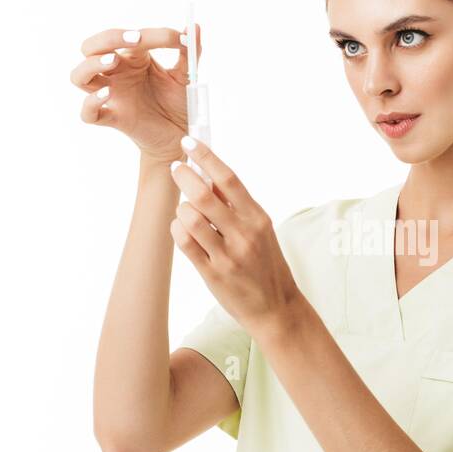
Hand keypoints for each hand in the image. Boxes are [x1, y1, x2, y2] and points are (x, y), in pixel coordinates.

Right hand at [70, 24, 202, 162]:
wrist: (180, 134)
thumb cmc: (177, 103)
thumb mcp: (186, 76)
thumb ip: (188, 53)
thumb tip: (195, 26)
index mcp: (132, 59)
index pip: (129, 37)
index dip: (153, 34)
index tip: (178, 39)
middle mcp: (116, 74)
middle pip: (91, 48)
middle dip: (108, 38)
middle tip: (135, 39)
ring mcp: (111, 96)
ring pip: (79, 76)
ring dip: (91, 65)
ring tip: (113, 61)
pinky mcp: (113, 118)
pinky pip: (88, 113)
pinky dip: (91, 103)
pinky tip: (106, 95)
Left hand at [167, 139, 306, 341]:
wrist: (276, 308)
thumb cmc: (267, 265)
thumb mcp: (261, 231)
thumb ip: (238, 206)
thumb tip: (211, 174)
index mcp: (259, 218)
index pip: (229, 179)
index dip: (206, 157)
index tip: (189, 143)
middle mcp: (244, 234)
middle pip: (204, 195)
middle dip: (184, 176)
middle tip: (176, 168)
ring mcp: (228, 255)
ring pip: (190, 218)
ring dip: (181, 208)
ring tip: (185, 210)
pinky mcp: (213, 274)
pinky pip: (185, 243)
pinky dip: (178, 230)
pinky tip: (181, 228)